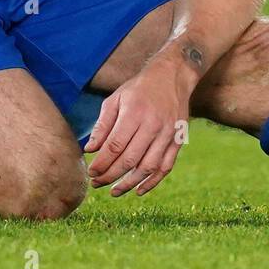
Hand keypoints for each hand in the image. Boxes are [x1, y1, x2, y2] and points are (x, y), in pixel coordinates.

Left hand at [86, 58, 194, 196]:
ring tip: (114, 191)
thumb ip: (102, 125)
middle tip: (96, 183)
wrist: (172, 77)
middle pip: (130, 159)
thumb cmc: (138, 88)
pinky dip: (152, 182)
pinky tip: (138, 190)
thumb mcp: (115, 99)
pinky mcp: (178, 141)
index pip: (115, 146)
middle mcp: (153, 125)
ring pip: (148, 167)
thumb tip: (90, 150)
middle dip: (110, 175)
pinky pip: (165, 167)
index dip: (102, 163)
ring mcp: (168, 135)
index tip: (91, 172)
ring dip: (129, 183)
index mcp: (135, 113)